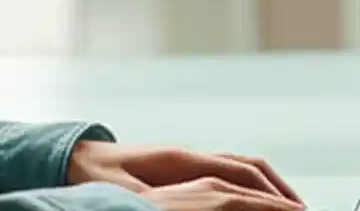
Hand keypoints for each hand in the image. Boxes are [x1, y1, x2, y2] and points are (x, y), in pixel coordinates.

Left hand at [67, 142, 303, 207]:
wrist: (70, 157)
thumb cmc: (92, 178)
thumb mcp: (127, 198)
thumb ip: (161, 204)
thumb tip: (211, 201)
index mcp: (179, 160)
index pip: (240, 176)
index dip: (271, 198)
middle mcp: (188, 155)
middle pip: (249, 169)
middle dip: (280, 193)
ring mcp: (185, 159)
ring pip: (241, 167)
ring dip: (268, 187)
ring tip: (290, 209)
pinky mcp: (179, 167)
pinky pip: (227, 170)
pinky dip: (250, 185)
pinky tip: (253, 201)